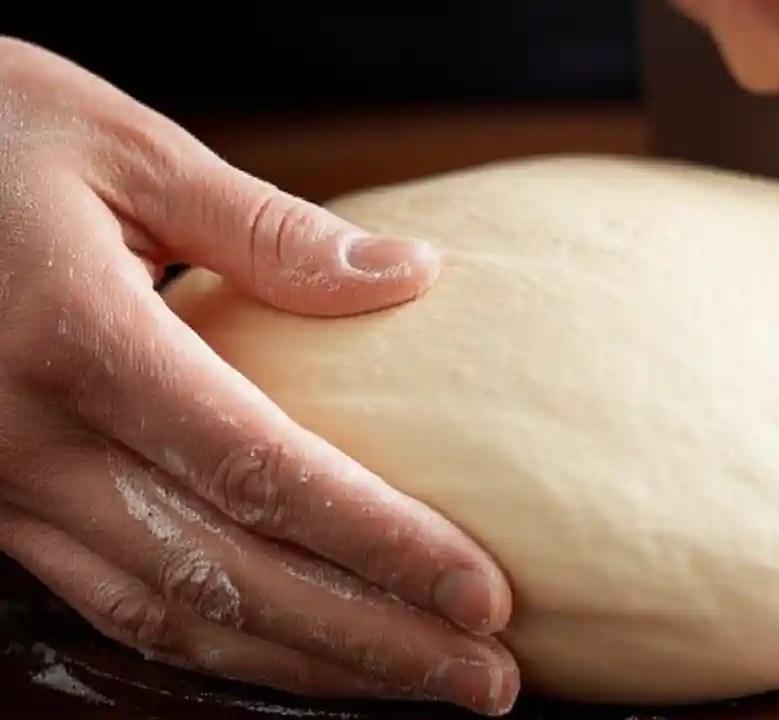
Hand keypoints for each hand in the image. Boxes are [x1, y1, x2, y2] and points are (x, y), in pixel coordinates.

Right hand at [0, 37, 517, 715]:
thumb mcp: (122, 149)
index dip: (380, 545)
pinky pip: (115, 602)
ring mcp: (4, 490)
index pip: (261, 473)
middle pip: (230, 576)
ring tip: (423, 682)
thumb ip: (267, 228)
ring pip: (172, 616)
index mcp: (79, 342)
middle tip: (487, 679)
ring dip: (308, 664)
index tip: (484, 594)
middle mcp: (33, 443)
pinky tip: (305, 655)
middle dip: (371, 641)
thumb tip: (410, 275)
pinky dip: (221, 644)